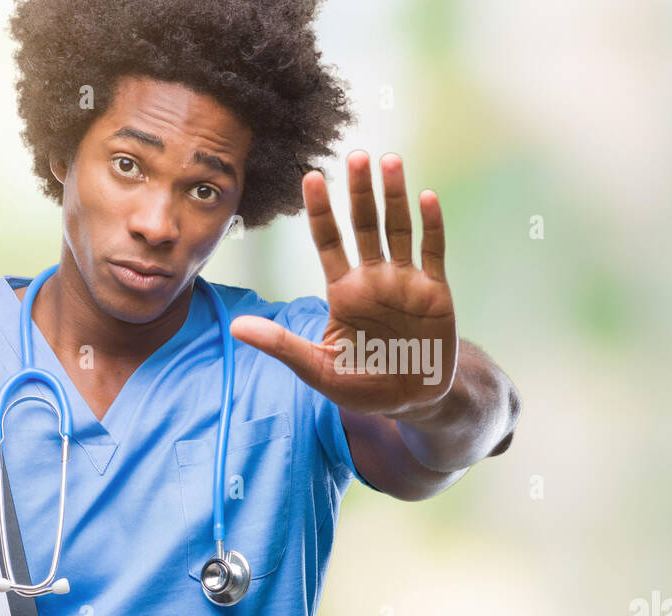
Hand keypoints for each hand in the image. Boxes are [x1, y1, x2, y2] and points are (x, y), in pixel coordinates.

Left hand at [230, 151, 457, 418]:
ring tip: (389, 161)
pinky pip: (433, 252)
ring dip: (394, 196)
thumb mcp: (317, 369)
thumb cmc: (362, 385)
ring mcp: (405, 282)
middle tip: (355, 156)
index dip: (320, 210)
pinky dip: (431, 225)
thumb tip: (236, 329)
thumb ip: (282, 346)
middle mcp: (374, 278)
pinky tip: (427, 197)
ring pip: (398, 229)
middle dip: (359, 192)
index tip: (310, 177)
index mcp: (344, 291)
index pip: (328, 241)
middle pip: (364, 225)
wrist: (411, 402)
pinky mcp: (435, 292)